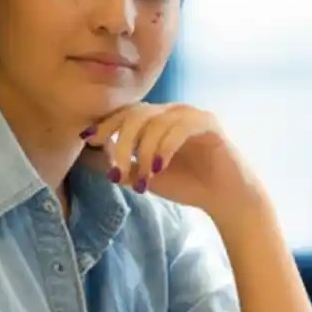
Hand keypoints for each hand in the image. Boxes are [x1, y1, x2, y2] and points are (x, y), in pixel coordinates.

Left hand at [80, 103, 263, 218]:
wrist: (226, 199)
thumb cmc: (187, 185)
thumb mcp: (143, 176)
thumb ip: (119, 165)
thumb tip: (85, 156)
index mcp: (157, 120)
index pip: (126, 112)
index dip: (105, 123)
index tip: (87, 139)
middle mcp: (173, 112)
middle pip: (137, 113)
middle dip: (121, 143)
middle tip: (117, 173)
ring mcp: (192, 115)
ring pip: (156, 121)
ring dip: (143, 152)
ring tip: (142, 180)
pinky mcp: (209, 124)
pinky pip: (179, 127)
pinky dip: (164, 148)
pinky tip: (158, 168)